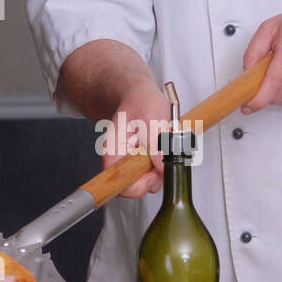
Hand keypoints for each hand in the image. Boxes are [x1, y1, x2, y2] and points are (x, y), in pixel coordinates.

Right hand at [102, 82, 170, 198]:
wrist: (142, 94)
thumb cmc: (140, 100)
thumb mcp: (151, 117)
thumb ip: (156, 143)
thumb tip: (162, 167)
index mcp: (113, 153)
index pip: (119, 185)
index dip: (136, 186)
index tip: (150, 175)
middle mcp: (121, 162)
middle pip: (137, 187)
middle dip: (155, 174)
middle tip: (163, 154)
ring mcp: (134, 164)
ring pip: (151, 181)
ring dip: (164, 167)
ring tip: (165, 144)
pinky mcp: (145, 163)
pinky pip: (158, 173)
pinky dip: (167, 163)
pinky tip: (166, 146)